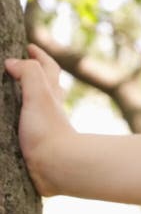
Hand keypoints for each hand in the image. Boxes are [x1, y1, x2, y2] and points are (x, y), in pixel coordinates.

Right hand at [4, 43, 76, 195]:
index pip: (48, 67)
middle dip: (33, 74)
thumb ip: (29, 75)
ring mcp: (44, 125)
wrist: (56, 166)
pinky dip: (19, 121)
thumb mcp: (39, 95)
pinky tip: (12, 127)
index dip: (39, 56)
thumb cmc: (48, 130)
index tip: (29, 47)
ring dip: (25, 97)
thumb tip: (13, 62)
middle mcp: (50, 107)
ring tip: (11, 94)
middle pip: (44, 85)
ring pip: (36, 106)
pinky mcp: (37, 143)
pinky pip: (27, 126)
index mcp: (50, 94)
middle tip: (18, 66)